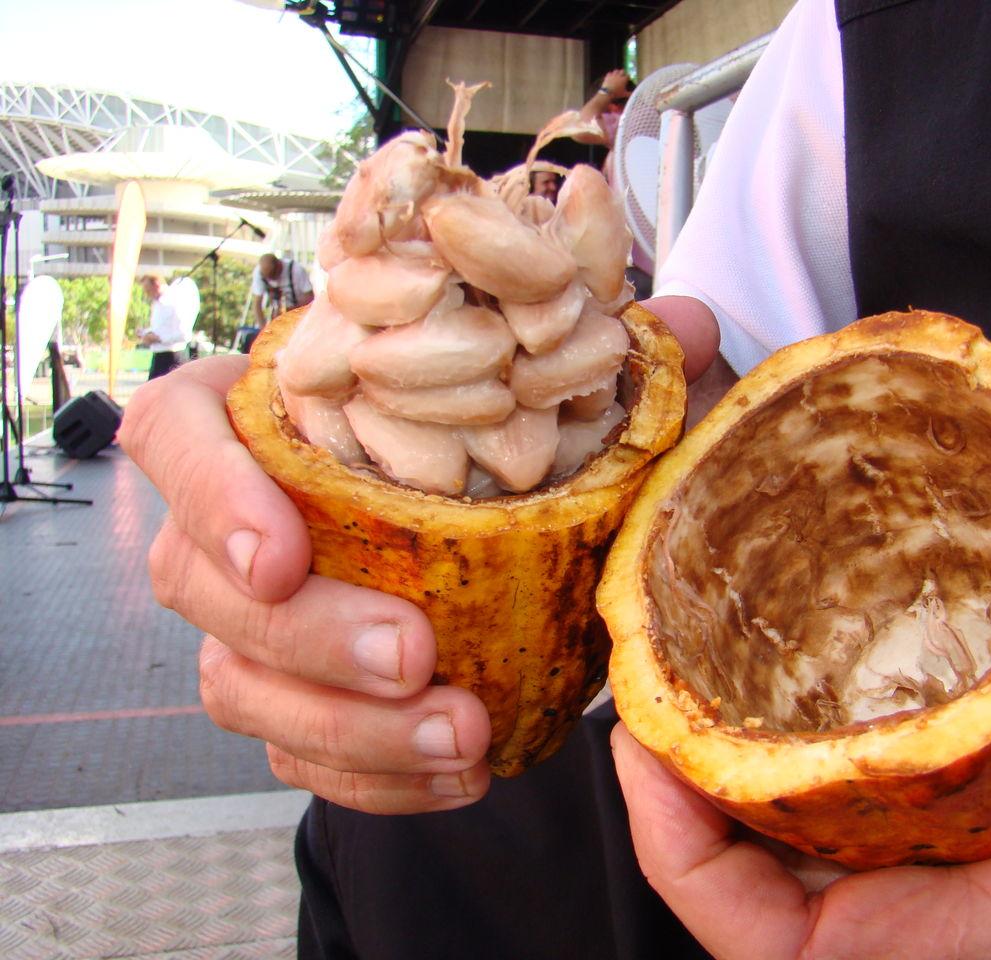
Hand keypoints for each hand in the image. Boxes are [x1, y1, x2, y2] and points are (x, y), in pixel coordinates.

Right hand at [120, 301, 718, 815]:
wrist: (511, 536)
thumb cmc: (515, 445)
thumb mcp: (572, 393)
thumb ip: (619, 358)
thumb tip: (690, 326)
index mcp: (278, 416)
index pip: (177, 431)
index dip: (207, 491)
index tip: (280, 553)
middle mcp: (243, 517)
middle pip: (195, 582)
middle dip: (305, 633)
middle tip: (415, 653)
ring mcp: (259, 619)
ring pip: (238, 684)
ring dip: (344, 726)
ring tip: (460, 731)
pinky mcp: (297, 698)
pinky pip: (298, 753)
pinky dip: (373, 779)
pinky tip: (460, 771)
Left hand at [602, 69, 628, 97]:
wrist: (608, 92)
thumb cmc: (617, 93)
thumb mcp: (624, 94)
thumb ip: (629, 93)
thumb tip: (632, 94)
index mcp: (624, 79)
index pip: (627, 75)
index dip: (628, 77)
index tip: (627, 78)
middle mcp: (619, 75)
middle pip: (622, 71)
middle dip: (623, 72)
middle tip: (623, 75)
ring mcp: (613, 75)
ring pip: (616, 70)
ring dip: (617, 72)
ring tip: (617, 74)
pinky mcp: (608, 76)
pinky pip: (609, 73)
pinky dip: (610, 74)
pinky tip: (611, 76)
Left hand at [612, 365, 990, 958]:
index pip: (824, 955)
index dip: (702, 874)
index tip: (644, 759)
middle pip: (813, 952)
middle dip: (705, 855)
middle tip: (653, 729)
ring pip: (861, 927)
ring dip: (764, 845)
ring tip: (705, 727)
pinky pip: (921, 890)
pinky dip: (846, 832)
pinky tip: (825, 747)